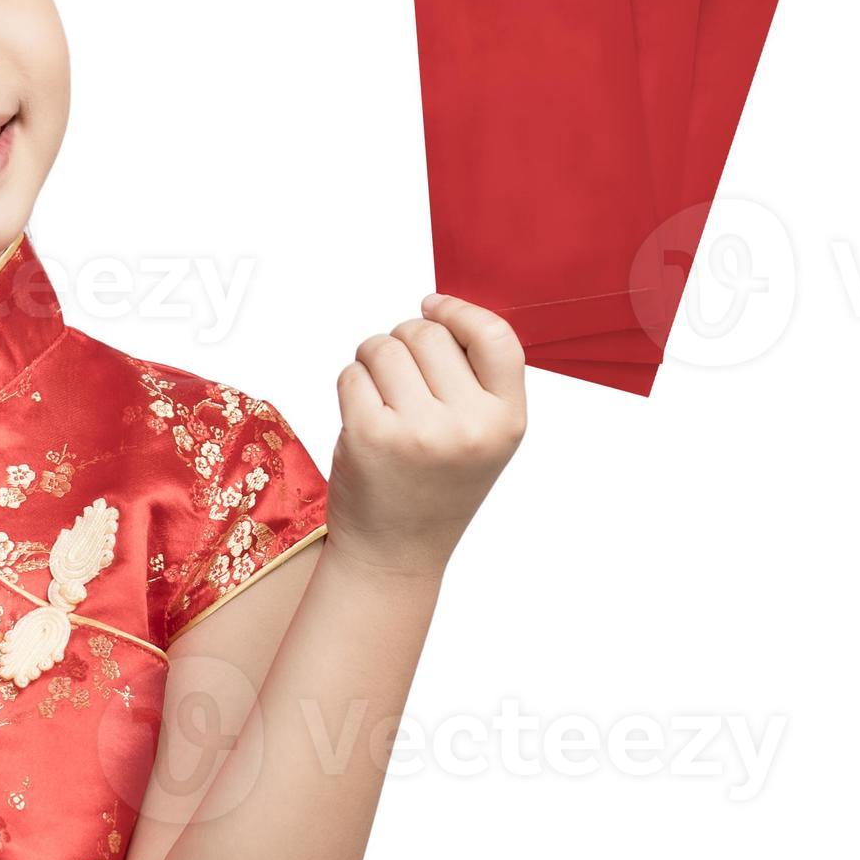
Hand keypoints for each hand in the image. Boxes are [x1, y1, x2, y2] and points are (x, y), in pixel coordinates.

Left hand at [326, 292, 527, 580]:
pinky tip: (365, 415)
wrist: (396, 552)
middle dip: (407, 339)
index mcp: (507, 421)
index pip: (496, 336)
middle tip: (404, 377)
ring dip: (375, 359)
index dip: (460, 312)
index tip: (435, 307)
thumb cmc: (436, 485)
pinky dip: (352, 384)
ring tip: (383, 396)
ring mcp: (418, 432)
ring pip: (385, 346)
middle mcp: (468, 427)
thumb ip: (477, 378)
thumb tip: (441, 307)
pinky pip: (353, 373)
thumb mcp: (483, 437)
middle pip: (429, 333)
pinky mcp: (370, 436)